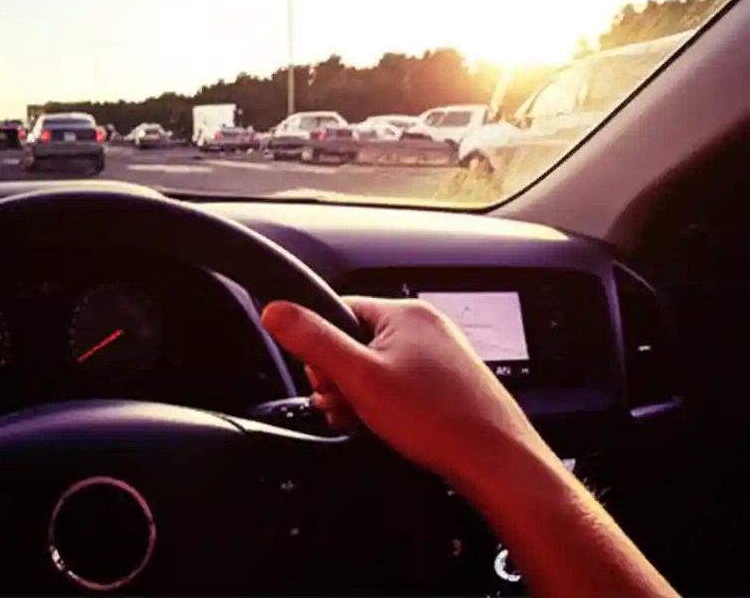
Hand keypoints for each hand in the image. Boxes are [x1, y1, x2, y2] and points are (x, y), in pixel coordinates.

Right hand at [261, 298, 550, 486]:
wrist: (494, 460)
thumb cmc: (438, 418)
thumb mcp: (360, 377)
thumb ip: (314, 342)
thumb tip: (276, 311)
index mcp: (404, 313)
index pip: (338, 312)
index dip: (321, 349)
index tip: (324, 379)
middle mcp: (425, 327)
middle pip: (355, 342)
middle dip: (339, 378)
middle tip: (344, 403)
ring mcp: (439, 355)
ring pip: (376, 368)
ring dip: (358, 395)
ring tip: (363, 419)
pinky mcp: (446, 382)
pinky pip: (398, 384)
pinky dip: (383, 404)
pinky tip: (383, 425)